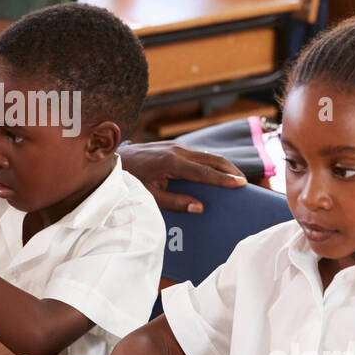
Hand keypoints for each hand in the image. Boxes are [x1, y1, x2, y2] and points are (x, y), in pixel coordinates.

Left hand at [118, 141, 247, 212]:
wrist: (111, 161)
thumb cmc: (129, 180)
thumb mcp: (150, 196)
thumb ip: (175, 202)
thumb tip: (199, 208)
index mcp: (172, 162)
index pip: (205, 171)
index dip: (224, 179)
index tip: (240, 184)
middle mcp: (176, 150)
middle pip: (211, 158)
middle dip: (229, 169)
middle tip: (244, 181)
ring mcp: (174, 146)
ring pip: (206, 154)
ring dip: (221, 165)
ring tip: (234, 177)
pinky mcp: (172, 147)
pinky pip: (197, 154)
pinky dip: (209, 162)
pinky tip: (214, 172)